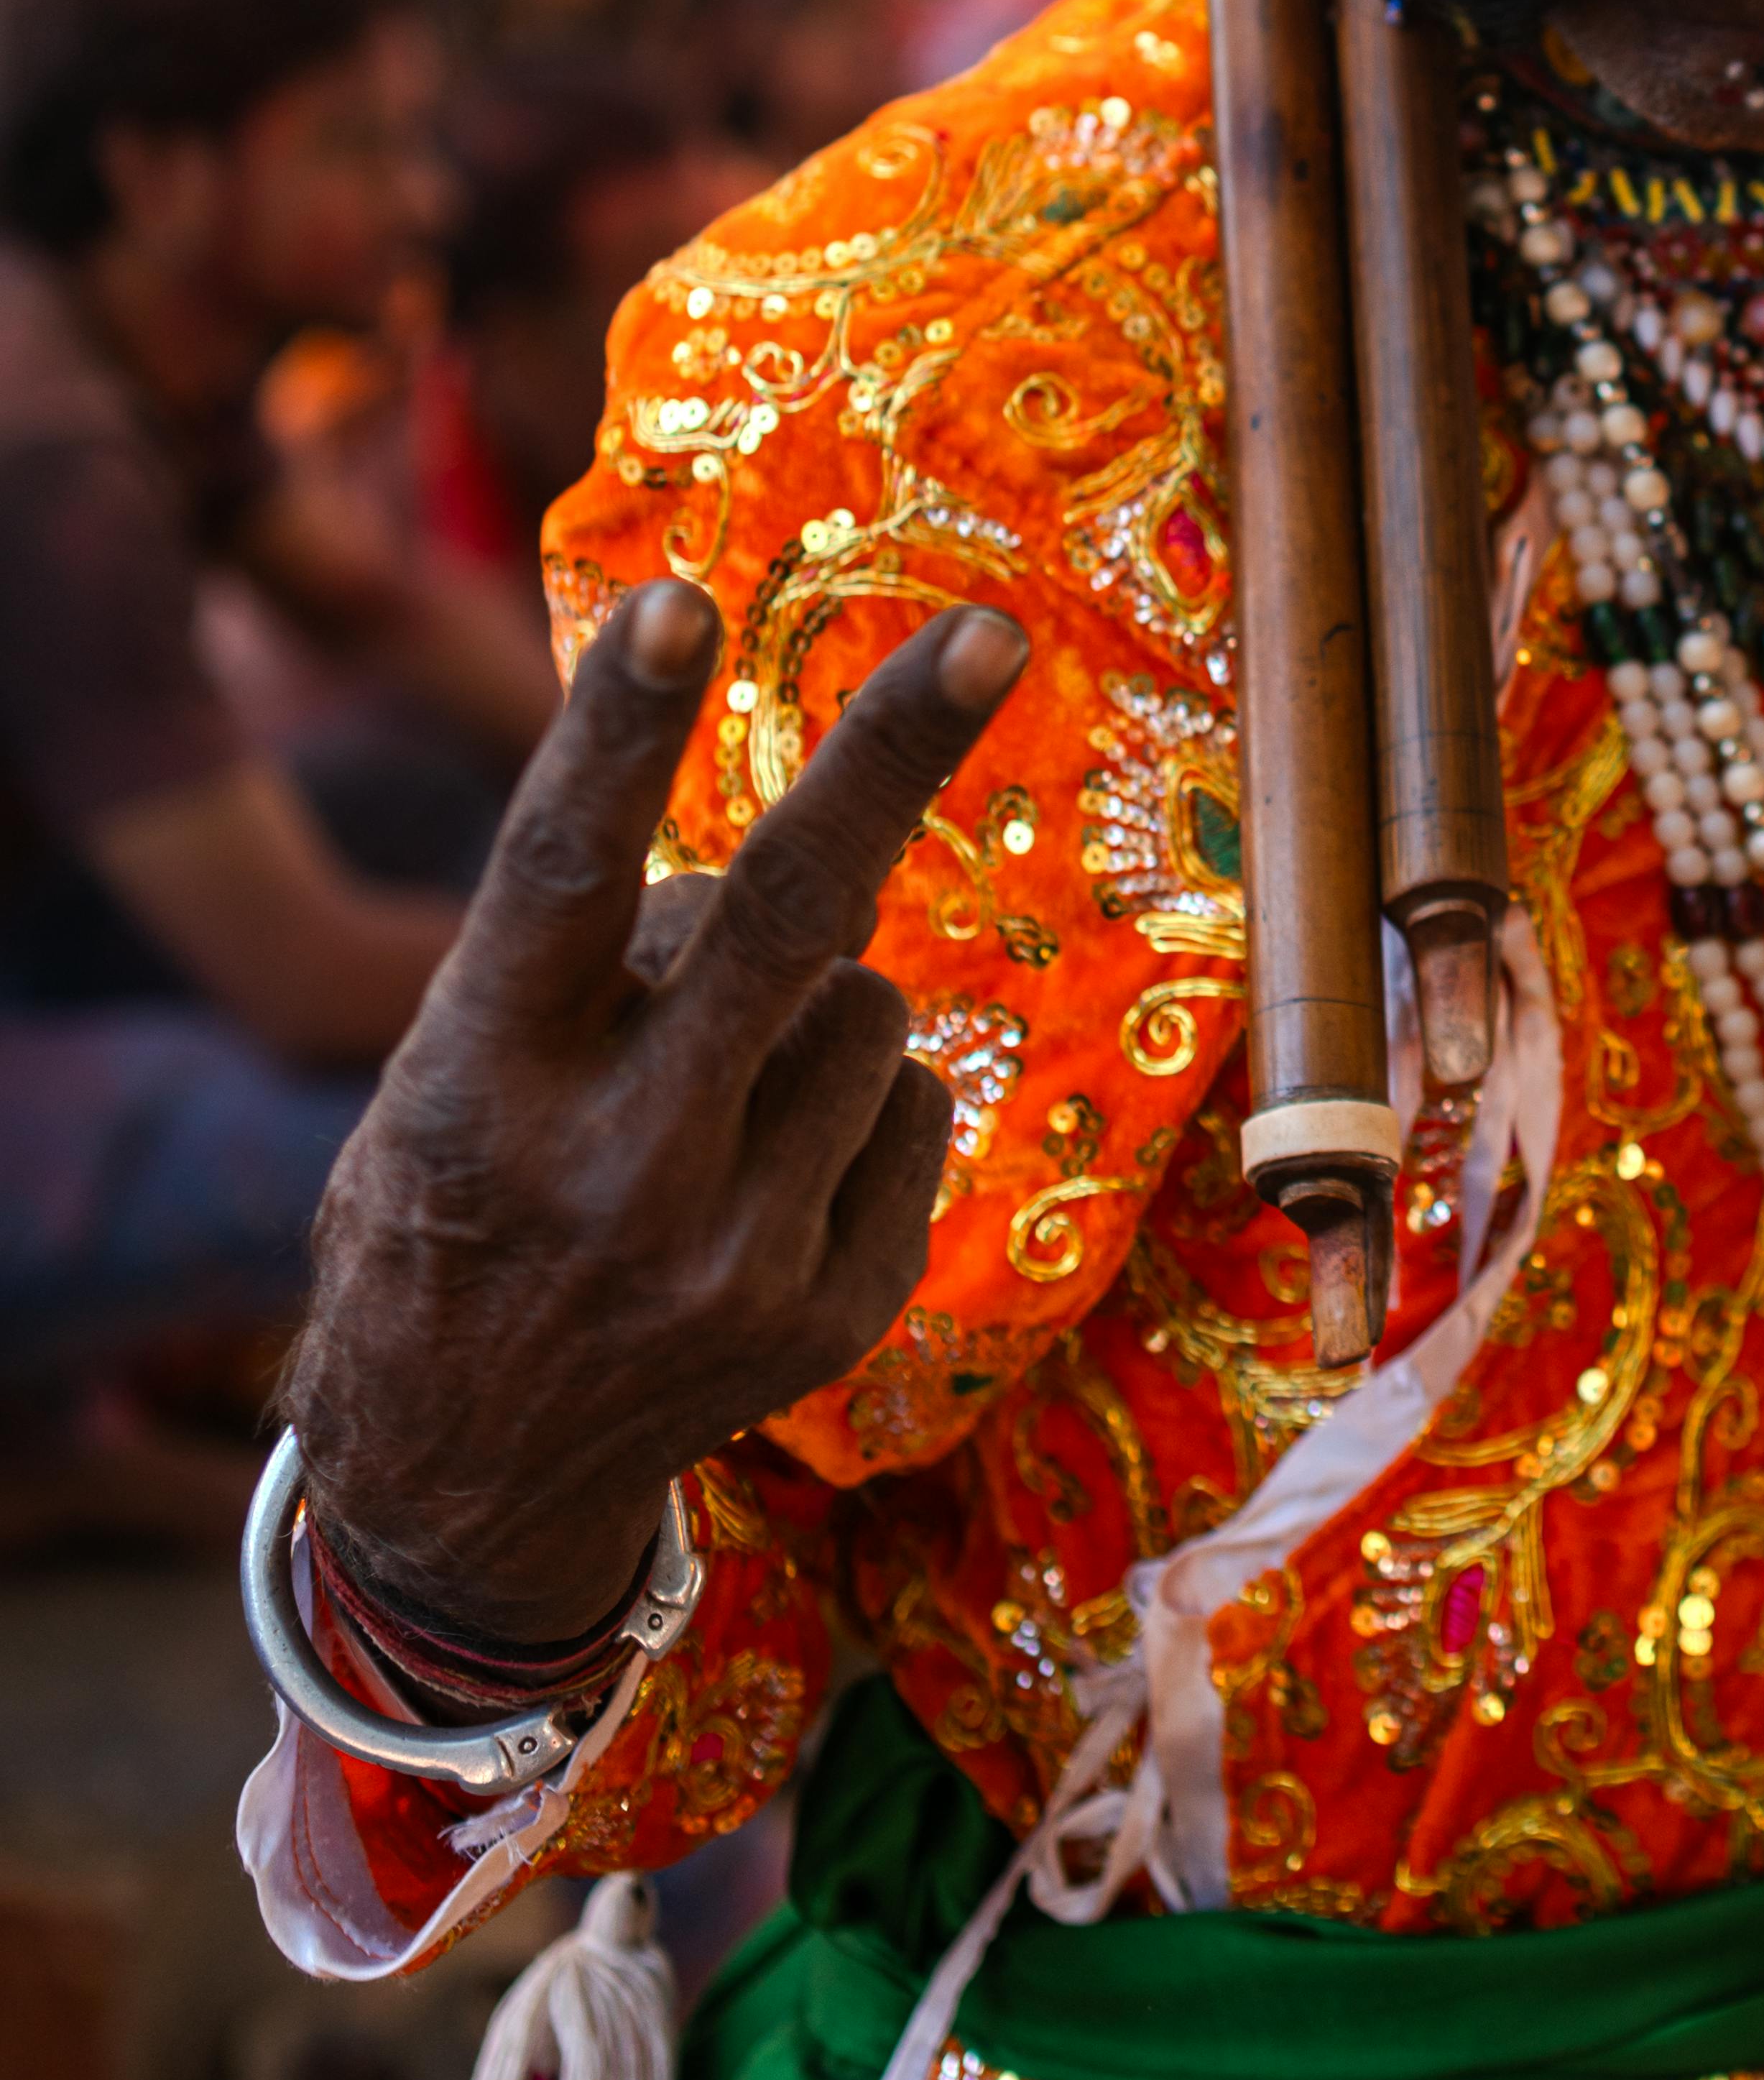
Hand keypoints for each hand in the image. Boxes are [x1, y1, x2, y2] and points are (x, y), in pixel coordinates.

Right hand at [283, 577, 1027, 1650]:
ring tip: (713, 1079)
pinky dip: (857, 1098)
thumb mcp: (455, 1074)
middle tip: (993, 635)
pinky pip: (907, 1103)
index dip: (616, 734)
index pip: (556, 875)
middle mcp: (611, 1169)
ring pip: (863, 1000)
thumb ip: (596, 964)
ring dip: (815, 993)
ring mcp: (733, 1253)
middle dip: (894, 756)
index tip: (674, 603)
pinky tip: (763, 1167)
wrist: (468, 1475)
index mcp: (478, 1085)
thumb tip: (807, 867)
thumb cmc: (463, 1202)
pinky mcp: (831, 1310)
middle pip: (782, 916)